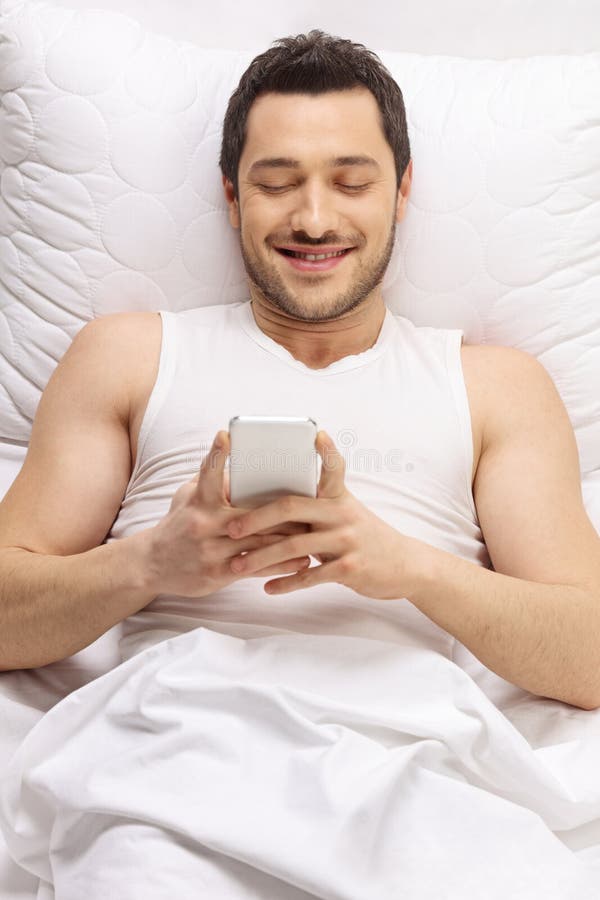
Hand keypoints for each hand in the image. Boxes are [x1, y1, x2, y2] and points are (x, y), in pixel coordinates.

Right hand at [142, 431, 311, 596]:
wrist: (152, 565)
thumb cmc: (178, 524)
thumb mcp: (187, 497)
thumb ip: (212, 482)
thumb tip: (242, 468)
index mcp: (198, 500)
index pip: (208, 473)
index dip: (217, 454)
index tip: (226, 435)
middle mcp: (203, 523)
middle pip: (252, 514)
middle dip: (284, 511)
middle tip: (312, 503)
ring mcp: (210, 551)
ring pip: (259, 542)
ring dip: (290, 538)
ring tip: (315, 532)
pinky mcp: (217, 574)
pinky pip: (256, 568)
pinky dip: (282, 565)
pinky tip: (302, 561)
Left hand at [226, 431, 418, 598]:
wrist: (404, 565)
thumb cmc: (364, 535)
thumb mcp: (346, 513)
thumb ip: (317, 505)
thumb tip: (273, 502)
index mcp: (338, 497)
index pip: (333, 467)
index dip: (326, 450)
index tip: (316, 434)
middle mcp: (342, 514)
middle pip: (291, 509)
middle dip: (256, 519)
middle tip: (230, 529)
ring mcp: (347, 541)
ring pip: (294, 547)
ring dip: (261, 558)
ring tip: (238, 566)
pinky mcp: (350, 568)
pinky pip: (311, 576)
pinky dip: (286, 582)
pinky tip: (268, 588)